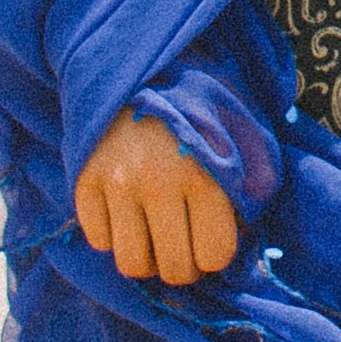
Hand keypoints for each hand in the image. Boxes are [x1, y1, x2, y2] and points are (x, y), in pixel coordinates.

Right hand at [72, 111, 244, 286]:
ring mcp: (115, 184)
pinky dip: (114, 235)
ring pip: (132, 264)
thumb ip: (256, 186)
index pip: (214, 255)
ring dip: (148, 257)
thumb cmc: (197, 112)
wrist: (139, 72)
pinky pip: (99, 240)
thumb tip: (246, 237)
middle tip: (184, 243)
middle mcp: (157, 183)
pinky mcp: (84, 182)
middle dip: (185, 265)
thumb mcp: (242, 137)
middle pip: (174, 269)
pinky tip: (126, 211)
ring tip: (155, 233)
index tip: (211, 237)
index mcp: (203, 175)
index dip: (216, 254)